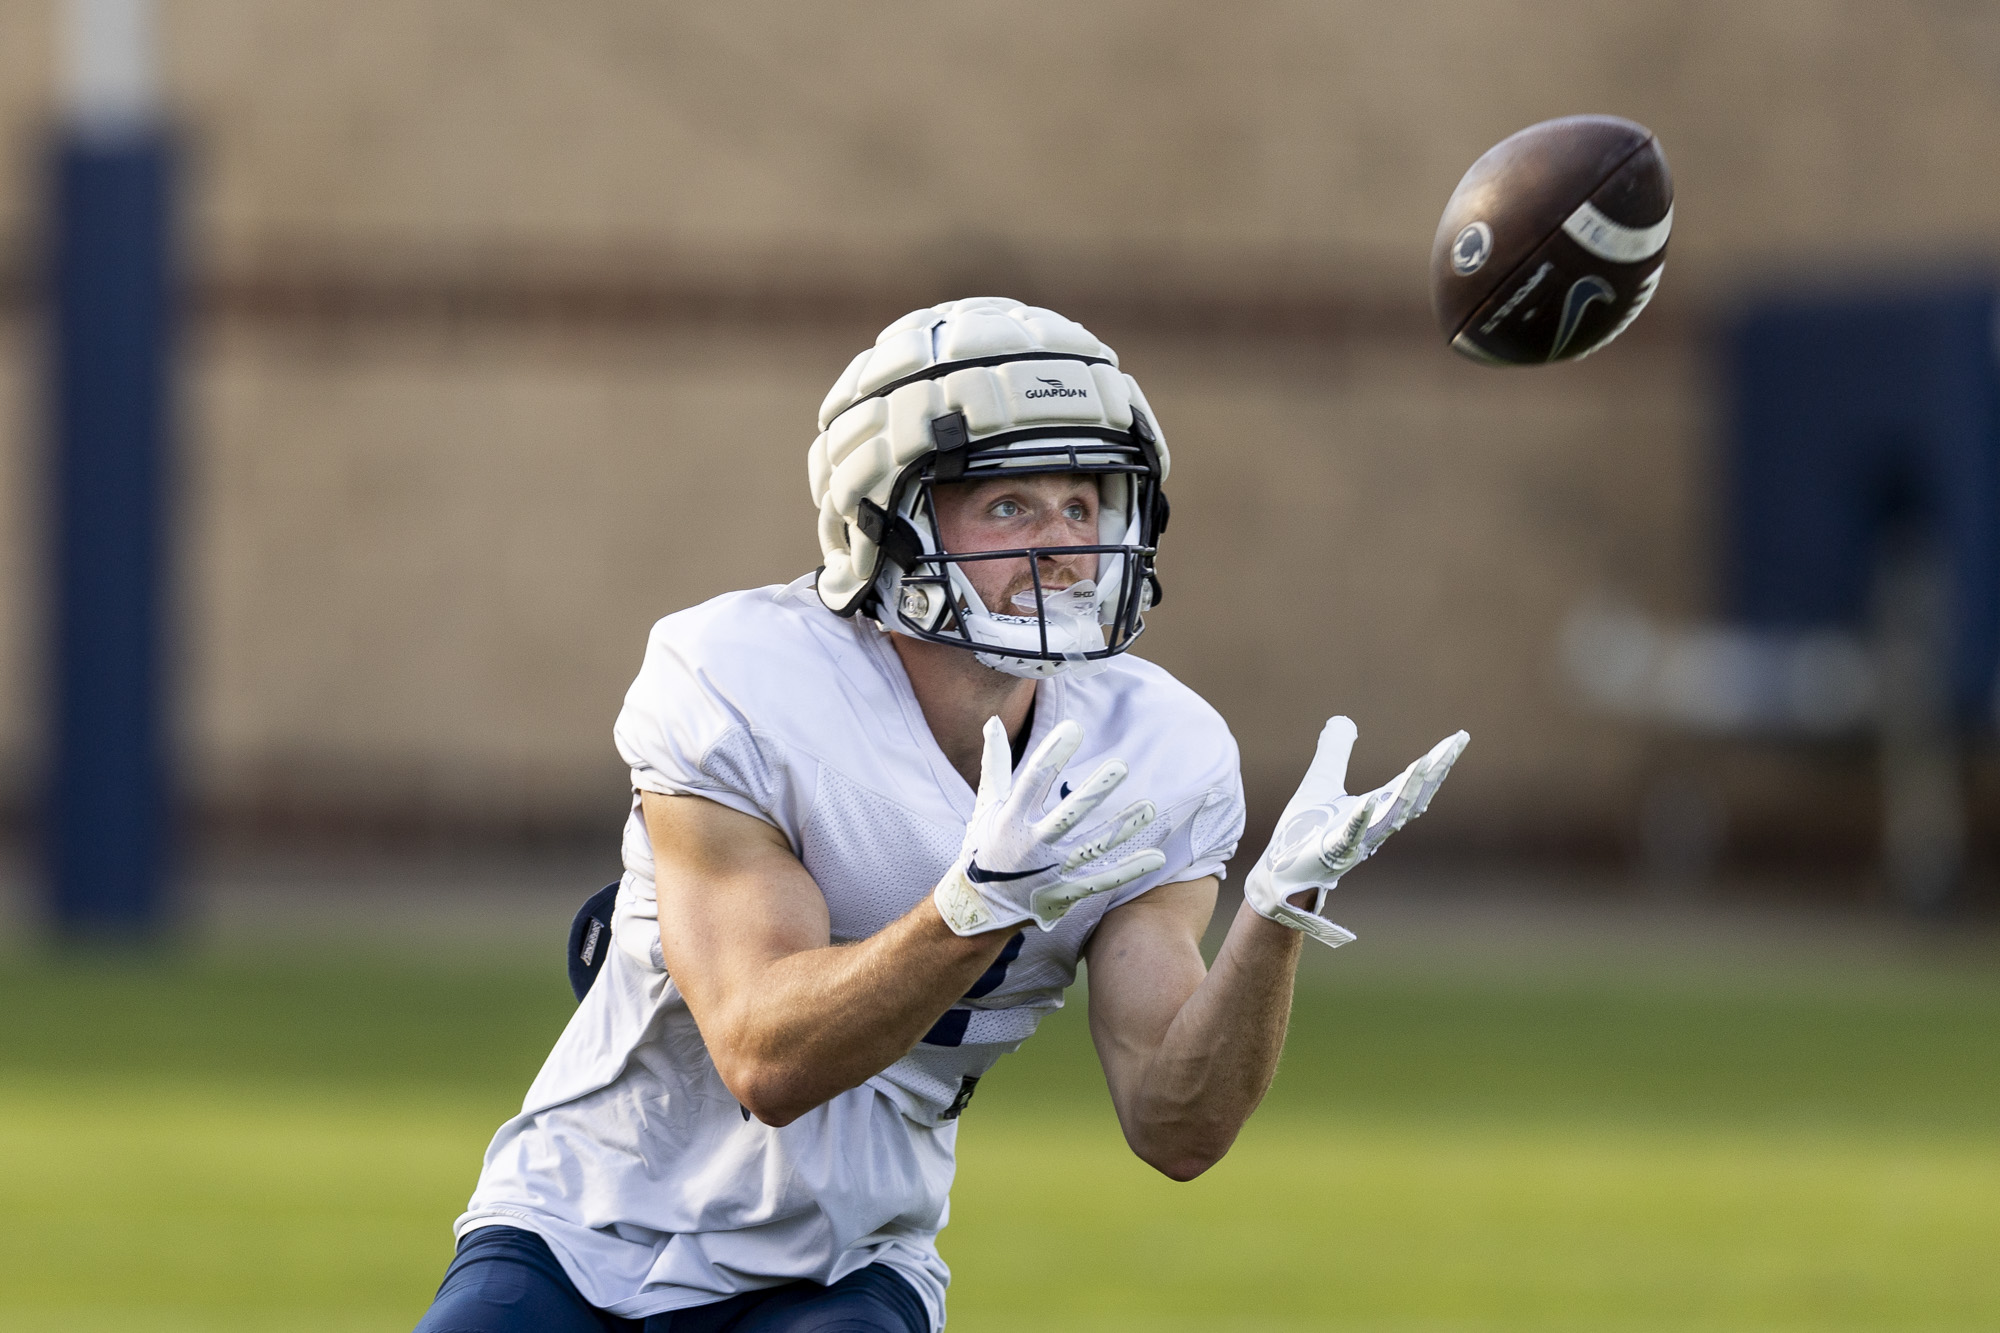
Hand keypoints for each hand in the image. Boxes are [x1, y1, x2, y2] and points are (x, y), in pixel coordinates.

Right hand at [934, 717, 1166, 935]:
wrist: (979, 908)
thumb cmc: (984, 847)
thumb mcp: (985, 805)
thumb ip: (994, 764)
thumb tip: (993, 721)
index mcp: (1010, 818)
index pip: (1032, 780)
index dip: (1053, 753)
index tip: (1074, 728)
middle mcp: (1030, 845)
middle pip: (1067, 815)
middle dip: (1094, 791)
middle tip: (1121, 766)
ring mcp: (1049, 872)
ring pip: (1091, 848)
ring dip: (1121, 828)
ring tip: (1149, 807)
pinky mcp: (1064, 894)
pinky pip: (1101, 881)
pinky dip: (1129, 870)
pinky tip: (1156, 856)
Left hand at [1243, 717, 1468, 947]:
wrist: (1282, 868)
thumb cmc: (1306, 830)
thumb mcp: (1321, 780)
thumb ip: (1334, 752)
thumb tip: (1343, 720)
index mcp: (1375, 806)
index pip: (1411, 781)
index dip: (1436, 760)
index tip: (1459, 737)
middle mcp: (1374, 824)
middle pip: (1412, 795)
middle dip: (1434, 771)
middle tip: (1455, 745)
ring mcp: (1357, 839)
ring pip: (1390, 814)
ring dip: (1408, 790)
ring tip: (1425, 763)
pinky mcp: (1333, 852)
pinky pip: (1350, 835)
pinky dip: (1361, 820)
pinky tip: (1369, 802)